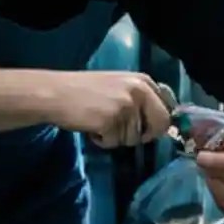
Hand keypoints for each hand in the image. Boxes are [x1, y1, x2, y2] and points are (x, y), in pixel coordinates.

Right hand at [45, 71, 171, 148]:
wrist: (56, 93)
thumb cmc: (84, 90)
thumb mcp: (119, 86)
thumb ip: (139, 99)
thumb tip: (158, 122)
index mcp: (143, 81)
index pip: (167, 108)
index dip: (156, 123)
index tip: (145, 129)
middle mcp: (139, 91)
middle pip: (159, 125)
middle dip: (143, 135)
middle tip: (122, 132)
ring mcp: (126, 106)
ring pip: (133, 138)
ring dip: (116, 137)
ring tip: (98, 122)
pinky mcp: (112, 121)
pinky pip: (115, 143)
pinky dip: (102, 141)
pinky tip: (91, 127)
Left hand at [195, 134, 223, 216]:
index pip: (207, 161)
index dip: (204, 154)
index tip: (206, 150)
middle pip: (209, 175)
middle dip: (209, 166)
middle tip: (214, 159)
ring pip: (213, 189)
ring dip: (213, 180)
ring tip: (221, 173)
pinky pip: (221, 201)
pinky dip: (220, 193)